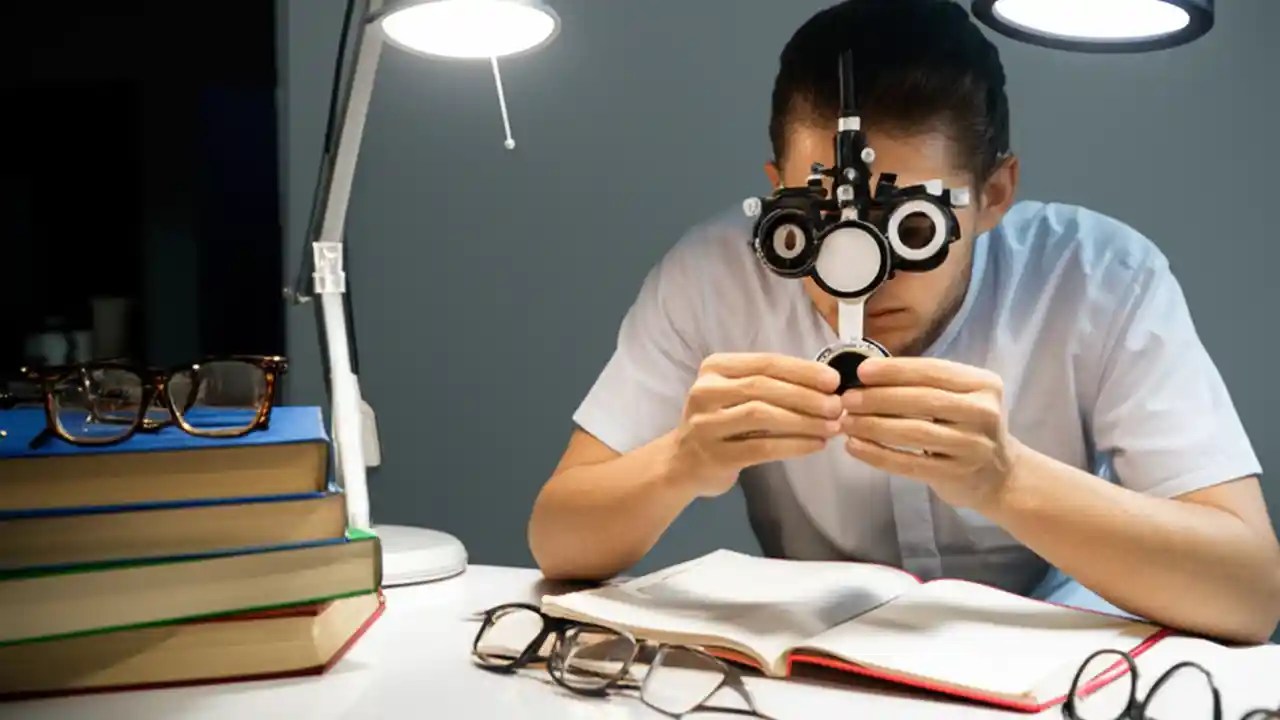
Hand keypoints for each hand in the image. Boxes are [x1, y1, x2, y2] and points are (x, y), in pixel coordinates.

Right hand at [673, 353, 844, 497]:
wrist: (682, 462)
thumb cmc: (720, 422)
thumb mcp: (735, 394)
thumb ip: (770, 385)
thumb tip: (825, 386)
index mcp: (715, 368)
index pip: (766, 362)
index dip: (803, 370)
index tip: (833, 380)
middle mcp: (705, 391)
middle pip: (763, 387)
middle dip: (806, 396)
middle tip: (836, 406)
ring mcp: (707, 424)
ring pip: (762, 415)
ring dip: (803, 420)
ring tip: (831, 427)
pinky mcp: (716, 455)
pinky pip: (762, 447)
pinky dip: (793, 445)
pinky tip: (815, 445)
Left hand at [840, 357, 1023, 511]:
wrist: (999, 476)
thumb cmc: (968, 427)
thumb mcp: (961, 398)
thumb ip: (926, 384)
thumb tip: (868, 374)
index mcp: (983, 384)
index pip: (934, 371)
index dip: (895, 370)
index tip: (861, 371)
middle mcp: (983, 412)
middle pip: (923, 400)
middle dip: (878, 398)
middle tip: (846, 399)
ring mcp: (972, 446)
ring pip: (914, 432)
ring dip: (873, 426)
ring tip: (846, 422)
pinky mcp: (956, 474)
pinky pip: (909, 463)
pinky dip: (878, 455)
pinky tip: (856, 447)